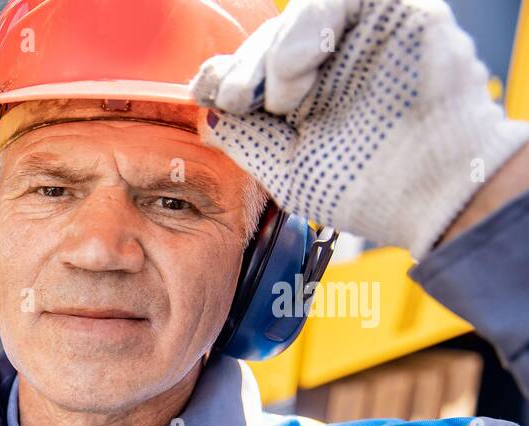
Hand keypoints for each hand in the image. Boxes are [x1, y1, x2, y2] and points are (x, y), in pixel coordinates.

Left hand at [190, 0, 528, 259]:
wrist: (430, 195)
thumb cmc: (367, 190)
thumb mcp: (286, 169)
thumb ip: (246, 138)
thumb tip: (208, 110)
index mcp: (305, 97)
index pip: (253, 67)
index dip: (224, 74)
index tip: (207, 92)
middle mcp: (331, 63)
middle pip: (270, 40)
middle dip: (243, 68)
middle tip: (234, 98)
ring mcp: (364, 36)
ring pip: (301, 14)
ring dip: (273, 52)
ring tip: (280, 98)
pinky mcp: (398, 13)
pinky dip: (308, 29)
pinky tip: (300, 71)